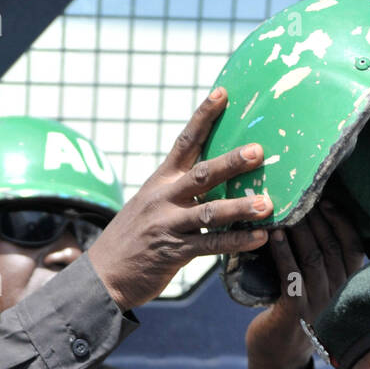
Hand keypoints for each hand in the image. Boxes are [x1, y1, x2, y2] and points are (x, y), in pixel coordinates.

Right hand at [86, 88, 272, 310]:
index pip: (184, 143)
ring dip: (240, 207)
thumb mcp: (148, 205)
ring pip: (209, 211)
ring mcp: (168, 225)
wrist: (102, 275)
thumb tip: (212, 178)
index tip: (223, 93)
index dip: (203, 117)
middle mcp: (163, 199)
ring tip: (267, 204)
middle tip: (258, 151)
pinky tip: (259, 237)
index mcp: (159, 181)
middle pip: (201, 174)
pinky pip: (210, 245)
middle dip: (231, 162)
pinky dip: (236, 241)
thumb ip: (177, 191)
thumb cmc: (131, 239)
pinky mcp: (173, 253)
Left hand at [245, 202, 365, 368]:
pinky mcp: (294, 313)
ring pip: (314, 258)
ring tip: (286, 208)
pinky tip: (273, 235)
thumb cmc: (296, 315)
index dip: (342, 221)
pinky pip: (291, 276)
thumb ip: (323, 261)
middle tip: (300, 194)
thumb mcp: (317, 288)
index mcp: (348, 286)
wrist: (278, 358)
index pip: (355, 247)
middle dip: (316, 217)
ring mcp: (318, 305)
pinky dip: (283, 252)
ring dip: (300, 229)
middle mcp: (338, 294)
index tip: (327, 199)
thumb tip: (311, 216)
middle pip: (332, 247)